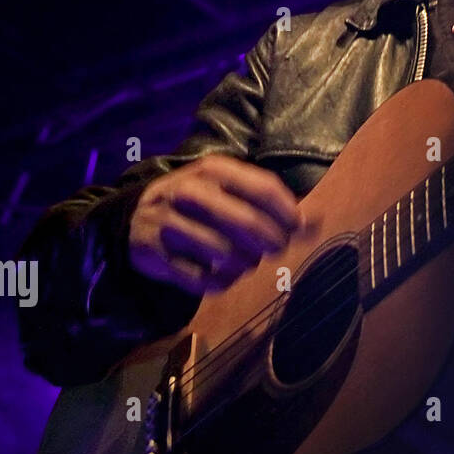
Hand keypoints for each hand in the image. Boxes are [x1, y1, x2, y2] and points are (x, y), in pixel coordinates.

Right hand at [129, 154, 301, 294]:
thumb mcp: (231, 190)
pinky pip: (202, 280)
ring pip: (227, 255)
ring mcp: (168, 223)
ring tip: (247, 261)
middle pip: (249, 224)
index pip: (264, 189)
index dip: (289, 213)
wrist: (135, 216)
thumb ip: (273, 203)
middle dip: (272, 242)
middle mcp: (188, 192)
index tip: (298, 228)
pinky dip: (222, 283)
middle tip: (275, 248)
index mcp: (213, 169)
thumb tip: (317, 223)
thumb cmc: (201, 203)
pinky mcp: (154, 255)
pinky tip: (224, 275)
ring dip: (246, 264)